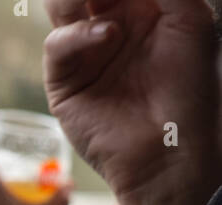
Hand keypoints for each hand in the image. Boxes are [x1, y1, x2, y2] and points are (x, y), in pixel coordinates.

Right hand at [44, 0, 221, 204]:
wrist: (168, 147)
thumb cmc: (189, 87)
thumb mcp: (190, 19)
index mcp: (142, 9)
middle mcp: (109, 26)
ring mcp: (84, 53)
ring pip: (60, 7)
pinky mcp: (64, 80)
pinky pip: (57, 44)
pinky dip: (78, 35)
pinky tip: (108, 36)